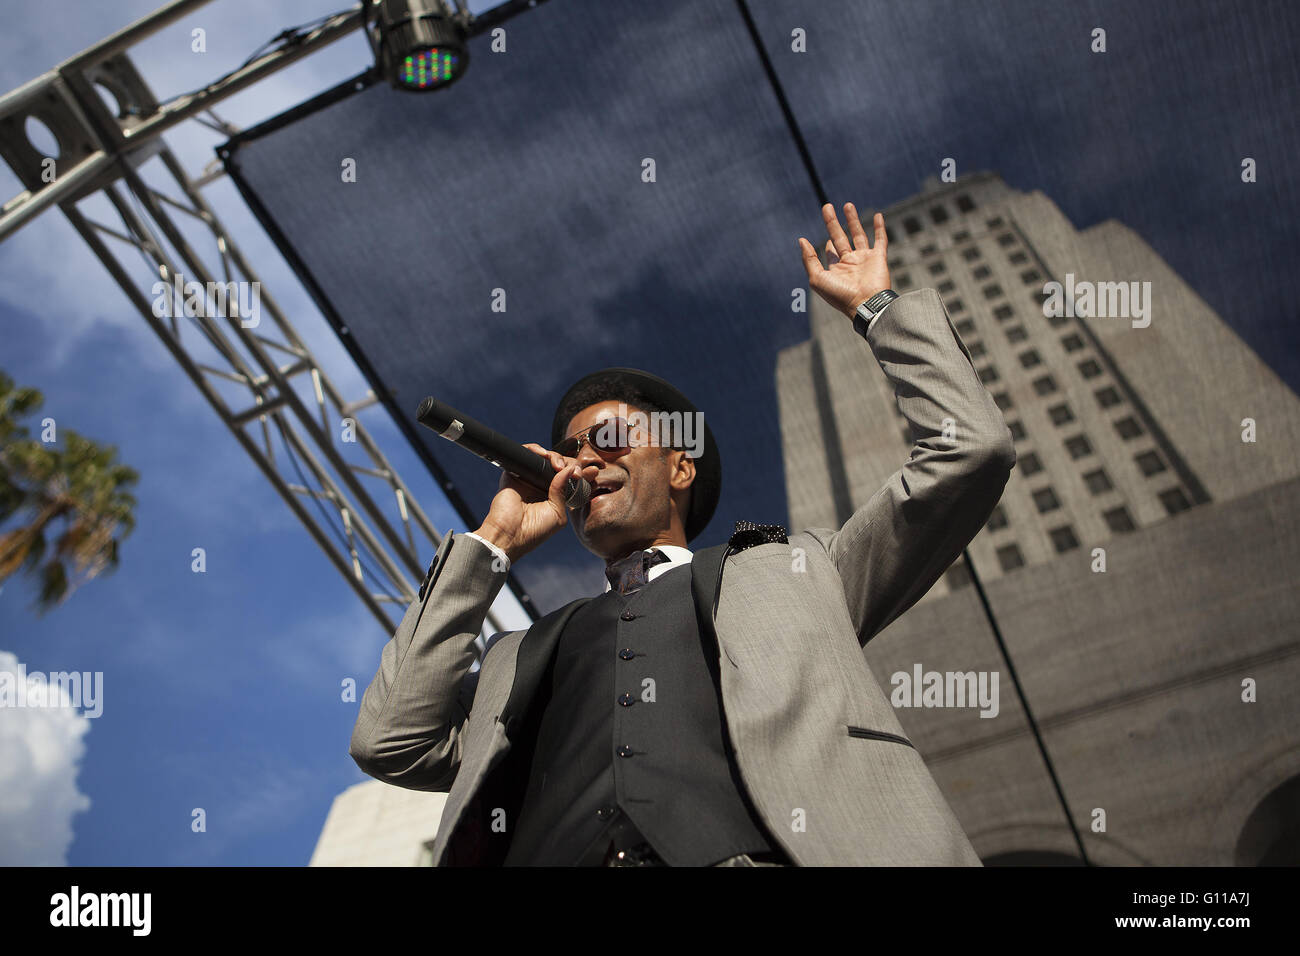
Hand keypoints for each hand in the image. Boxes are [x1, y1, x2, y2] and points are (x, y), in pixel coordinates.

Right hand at [474, 443, 587, 563]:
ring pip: (546, 458)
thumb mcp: (557, 514)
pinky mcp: (515, 472)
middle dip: (572, 464)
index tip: (594, 471)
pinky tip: (543, 455)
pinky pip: (526, 453)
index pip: (572, 479)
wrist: (509, 535)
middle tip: (575, 472)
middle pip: (562, 465)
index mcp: (555, 497)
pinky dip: (536, 449)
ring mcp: (530, 478)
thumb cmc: (534, 531)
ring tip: (558, 466)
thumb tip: (570, 469)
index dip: (583, 473)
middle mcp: (543, 486)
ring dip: (556, 457)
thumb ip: (564, 491)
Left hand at [798, 203, 890, 318]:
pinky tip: (877, 215)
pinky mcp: (879, 258)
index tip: (821, 232)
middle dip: (833, 223)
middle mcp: (850, 263)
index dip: (826, 241)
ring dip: (853, 220)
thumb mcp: (817, 278)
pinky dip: (879, 228)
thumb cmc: (840, 295)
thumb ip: (809, 259)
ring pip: (859, 235)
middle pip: (840, 238)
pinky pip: (880, 240)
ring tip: (847, 204)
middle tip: (827, 207)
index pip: (830, 251)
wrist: (866, 303)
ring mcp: (865, 260)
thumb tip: (801, 240)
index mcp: (836, 269)